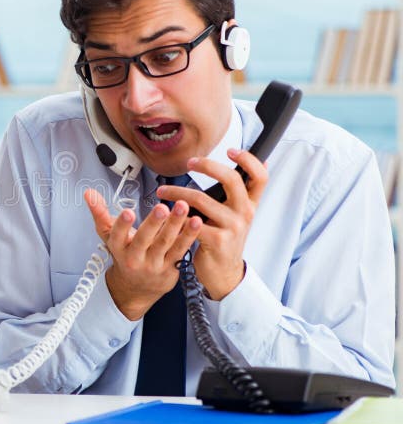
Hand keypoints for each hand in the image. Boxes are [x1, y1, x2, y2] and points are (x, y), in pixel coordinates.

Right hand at [84, 189, 201, 319]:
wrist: (136, 289)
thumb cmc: (124, 256)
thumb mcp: (109, 236)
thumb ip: (100, 213)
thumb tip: (89, 193)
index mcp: (118, 248)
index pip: (117, 236)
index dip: (122, 225)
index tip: (128, 212)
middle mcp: (135, 258)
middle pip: (144, 240)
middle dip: (153, 223)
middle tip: (162, 208)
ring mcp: (154, 264)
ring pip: (165, 243)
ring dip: (175, 225)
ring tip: (183, 208)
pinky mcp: (171, 268)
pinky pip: (180, 250)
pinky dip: (188, 236)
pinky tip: (195, 222)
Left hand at [156, 148, 267, 299]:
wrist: (223, 274)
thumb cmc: (224, 239)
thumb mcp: (234, 216)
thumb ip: (234, 194)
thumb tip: (239, 164)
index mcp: (250, 205)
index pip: (260, 176)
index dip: (249, 160)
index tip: (231, 149)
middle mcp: (245, 214)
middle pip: (232, 179)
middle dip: (208, 166)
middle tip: (189, 162)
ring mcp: (232, 227)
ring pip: (201, 199)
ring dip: (177, 192)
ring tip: (162, 191)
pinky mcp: (217, 241)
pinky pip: (191, 222)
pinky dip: (174, 216)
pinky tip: (164, 213)